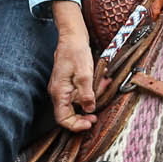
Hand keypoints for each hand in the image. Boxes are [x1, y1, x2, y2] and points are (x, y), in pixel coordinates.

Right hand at [48, 1, 96, 132]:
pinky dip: (91, 90)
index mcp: (59, 92)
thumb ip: (87, 94)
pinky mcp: (68, 83)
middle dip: (85, 114)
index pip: (63, 118)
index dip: (75, 125)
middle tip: (96, 115)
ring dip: (92, 98)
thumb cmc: (76, 52)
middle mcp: (59, 92)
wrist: (72, 36)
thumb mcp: (85, 74)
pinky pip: (79, 93)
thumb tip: (89, 109)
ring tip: (103, 86)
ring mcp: (63, 88)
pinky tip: (101, 81)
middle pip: (70, 113)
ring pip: (77, 102)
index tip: (89, 123)